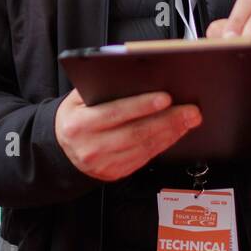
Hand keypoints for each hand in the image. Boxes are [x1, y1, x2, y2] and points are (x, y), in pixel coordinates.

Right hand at [55, 89, 200, 181]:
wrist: (61, 150)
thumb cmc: (74, 118)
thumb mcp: (77, 99)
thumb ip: (101, 88)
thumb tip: (134, 78)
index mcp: (80, 124)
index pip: (115, 113)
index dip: (142, 106)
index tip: (165, 98)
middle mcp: (91, 146)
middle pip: (136, 133)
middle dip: (167, 120)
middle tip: (189, 110)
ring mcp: (104, 163)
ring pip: (144, 147)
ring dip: (170, 133)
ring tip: (188, 120)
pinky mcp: (116, 173)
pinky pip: (145, 158)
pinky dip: (163, 144)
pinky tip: (175, 133)